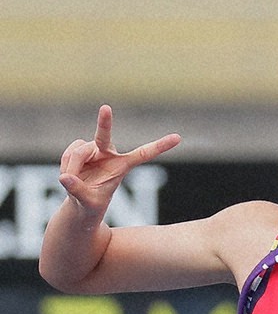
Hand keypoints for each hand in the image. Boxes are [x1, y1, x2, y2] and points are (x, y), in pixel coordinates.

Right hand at [58, 104, 180, 220]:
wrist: (80, 204)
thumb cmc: (91, 205)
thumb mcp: (87, 203)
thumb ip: (77, 191)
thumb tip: (64, 178)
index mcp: (122, 167)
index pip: (143, 154)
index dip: (159, 146)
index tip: (178, 138)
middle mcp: (109, 153)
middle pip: (104, 136)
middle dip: (104, 122)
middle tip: (106, 108)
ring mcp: (93, 149)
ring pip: (77, 151)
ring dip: (71, 167)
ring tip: (73, 181)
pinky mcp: (79, 149)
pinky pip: (68, 153)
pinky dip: (65, 165)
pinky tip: (70, 174)